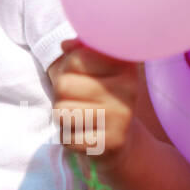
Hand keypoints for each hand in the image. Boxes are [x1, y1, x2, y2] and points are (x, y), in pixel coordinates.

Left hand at [46, 37, 143, 167]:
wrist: (121, 140)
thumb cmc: (97, 97)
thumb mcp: (89, 69)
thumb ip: (77, 51)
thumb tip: (66, 45)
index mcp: (124, 66)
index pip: (75, 59)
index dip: (68, 68)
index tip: (83, 77)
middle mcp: (128, 90)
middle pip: (63, 84)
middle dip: (61, 94)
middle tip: (79, 101)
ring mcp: (121, 118)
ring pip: (61, 111)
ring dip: (63, 116)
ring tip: (81, 117)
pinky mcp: (110, 144)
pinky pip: (66, 136)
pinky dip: (68, 136)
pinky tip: (85, 134)